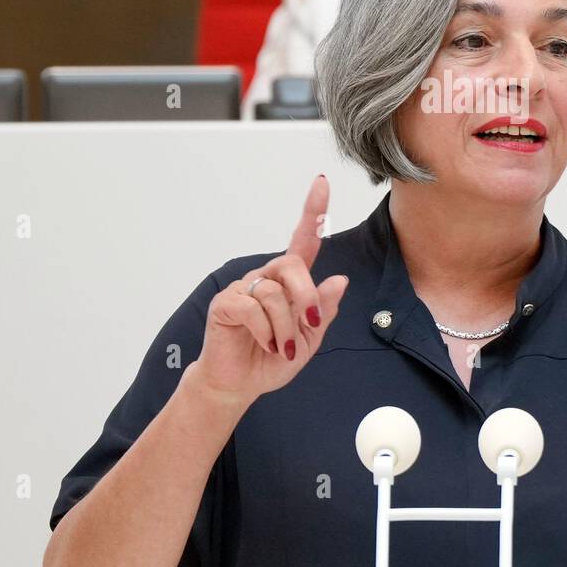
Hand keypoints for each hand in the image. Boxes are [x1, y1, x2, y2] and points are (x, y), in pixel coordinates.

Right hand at [190, 174, 348, 408]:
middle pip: (291, 264)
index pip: (304, 240)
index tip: (322, 182)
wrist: (241, 384)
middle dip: (306, 296)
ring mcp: (244, 288)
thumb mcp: (310, 339)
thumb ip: (323, 311)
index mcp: (290, 283)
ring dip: (284, 326)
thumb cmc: (273, 359)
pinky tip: (265, 344)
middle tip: (307, 326)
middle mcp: (266, 278)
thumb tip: (340, 280)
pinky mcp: (225, 304)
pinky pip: (251, 307)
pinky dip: (265, 331)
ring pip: (273, 292)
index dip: (314, 211)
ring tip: (281, 347)